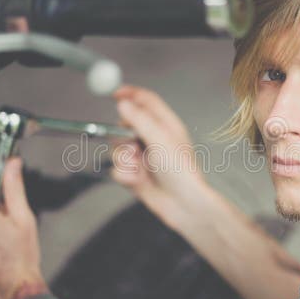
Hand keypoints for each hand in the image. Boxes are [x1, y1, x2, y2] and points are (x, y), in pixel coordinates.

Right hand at [111, 84, 210, 230]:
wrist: (184, 205)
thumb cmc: (182, 172)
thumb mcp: (161, 139)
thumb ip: (140, 119)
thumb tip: (123, 103)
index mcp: (165, 125)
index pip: (145, 101)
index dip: (130, 94)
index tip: (115, 94)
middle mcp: (153, 139)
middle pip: (124, 126)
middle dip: (123, 137)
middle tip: (133, 146)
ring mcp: (143, 157)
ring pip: (118, 149)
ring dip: (125, 160)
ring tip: (139, 169)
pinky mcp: (135, 175)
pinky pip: (117, 169)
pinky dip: (125, 175)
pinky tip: (139, 182)